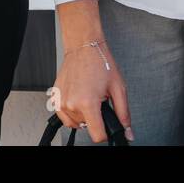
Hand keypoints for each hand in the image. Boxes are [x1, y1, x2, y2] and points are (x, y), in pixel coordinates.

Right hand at [52, 0, 132, 142]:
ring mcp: (61, 102)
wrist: (84, 47)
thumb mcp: (118, 88)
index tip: (108, 125)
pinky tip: (79, 99)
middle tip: (99, 99)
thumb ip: (123, 113)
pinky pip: (65, 117)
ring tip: (89, 97)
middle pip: (87, 127)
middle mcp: (72, 104)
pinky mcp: (55, 99)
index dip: (106, 133)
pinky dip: (73, 113)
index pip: (97, 135)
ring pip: (76, 123)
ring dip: (84, 115)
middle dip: (95, 117)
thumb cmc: (100, 63)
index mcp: (88, 103)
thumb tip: (128, 132)